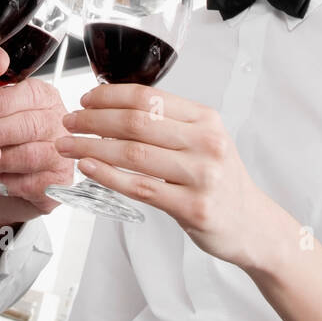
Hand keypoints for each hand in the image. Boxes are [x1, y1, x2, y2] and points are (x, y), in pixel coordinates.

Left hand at [0, 78, 73, 230]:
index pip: (20, 95)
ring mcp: (63, 151)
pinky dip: (9, 182)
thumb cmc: (9, 136)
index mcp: (43, 95)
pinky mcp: (59, 179)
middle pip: (27, 126)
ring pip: (28, 156)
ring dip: (0, 161)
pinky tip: (0, 177)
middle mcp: (57, 120)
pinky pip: (30, 183)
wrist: (18, 171)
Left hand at [55, 84, 277, 268]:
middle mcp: (206, 142)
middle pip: (136, 122)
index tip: (85, 99)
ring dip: (92, 147)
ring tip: (68, 145)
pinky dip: (109, 175)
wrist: (253, 224)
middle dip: (93, 120)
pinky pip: (141, 187)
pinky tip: (89, 168)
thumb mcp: (203, 140)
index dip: (109, 96)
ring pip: (133, 154)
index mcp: (205, 118)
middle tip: (68, 122)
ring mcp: (202, 175)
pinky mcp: (193, 207)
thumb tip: (110, 106)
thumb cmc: (219, 179)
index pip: (148, 96)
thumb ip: (167, 123)